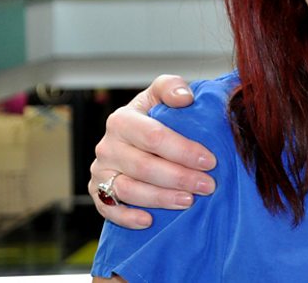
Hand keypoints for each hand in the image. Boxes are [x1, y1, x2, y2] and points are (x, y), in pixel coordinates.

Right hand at [88, 75, 217, 227]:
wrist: (134, 134)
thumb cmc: (154, 114)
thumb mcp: (162, 93)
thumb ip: (171, 87)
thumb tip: (184, 97)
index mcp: (122, 120)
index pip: (153, 137)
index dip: (183, 150)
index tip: (210, 160)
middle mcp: (107, 146)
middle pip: (143, 166)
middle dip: (179, 178)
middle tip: (207, 185)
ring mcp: (100, 170)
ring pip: (128, 190)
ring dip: (160, 198)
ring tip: (188, 201)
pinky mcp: (97, 192)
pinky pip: (108, 209)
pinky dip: (127, 217)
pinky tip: (150, 220)